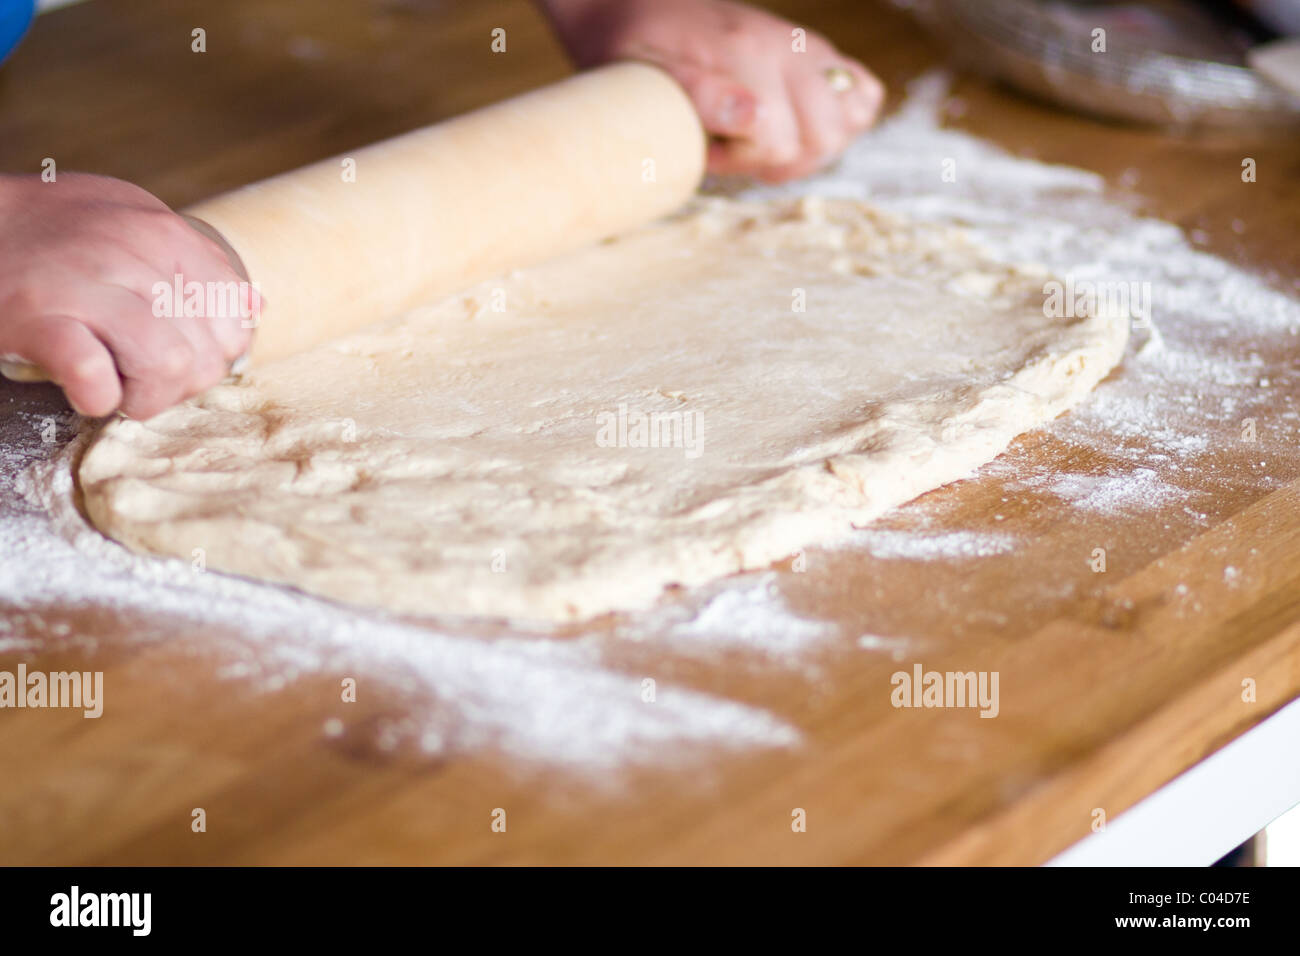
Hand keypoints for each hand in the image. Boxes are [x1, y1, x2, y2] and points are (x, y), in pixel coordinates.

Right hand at [0, 172, 254, 417]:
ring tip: (114, 382)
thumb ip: (195, 262)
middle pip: (206, 353)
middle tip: (139, 373)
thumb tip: (252, 307)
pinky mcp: (37, 319)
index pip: (234, 320)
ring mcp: (83, 286)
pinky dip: (97, 396)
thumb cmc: (52, 231)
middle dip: (180, 382)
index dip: (212, 353)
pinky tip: (85, 386)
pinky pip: (95, 378)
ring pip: (169, 365)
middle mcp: (131, 254)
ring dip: (146, 395)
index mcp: (163, 234)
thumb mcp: (133, 222)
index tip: (176, 352)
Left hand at [541, 0, 883, 181]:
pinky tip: (795, 126)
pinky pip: (861, 93)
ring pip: (848, 119)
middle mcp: (785, 46)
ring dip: (811, 148)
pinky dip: (841, 120)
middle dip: (780, 162)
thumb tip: (752, 117)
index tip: (706, 150)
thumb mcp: (645, 77)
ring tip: (763, 142)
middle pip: (824, 135)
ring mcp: (804, 47)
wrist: (633, 5)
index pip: (780, 142)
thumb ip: (698, 95)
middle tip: (736, 151)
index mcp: (744, 54)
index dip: (741, 161)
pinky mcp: (813, 51)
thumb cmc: (631, 50)